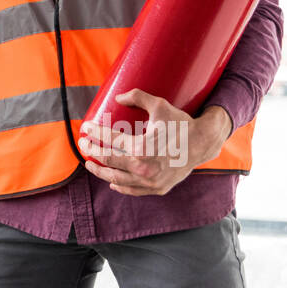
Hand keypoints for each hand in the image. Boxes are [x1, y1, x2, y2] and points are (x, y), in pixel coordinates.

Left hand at [77, 89, 231, 196]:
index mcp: (141, 147)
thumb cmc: (180, 123)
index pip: (109, 140)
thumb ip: (137, 97)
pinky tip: (111, 181)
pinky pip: (133, 190)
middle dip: (91, 151)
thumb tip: (116, 97)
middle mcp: (143, 167)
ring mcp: (150, 181)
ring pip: (116, 179)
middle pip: (108, 161)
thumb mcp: (160, 105)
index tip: (85, 128)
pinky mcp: (157, 188)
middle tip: (84, 143)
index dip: (94, 133)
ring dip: (100, 171)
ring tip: (90, 163)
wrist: (203, 144)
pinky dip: (120, 186)